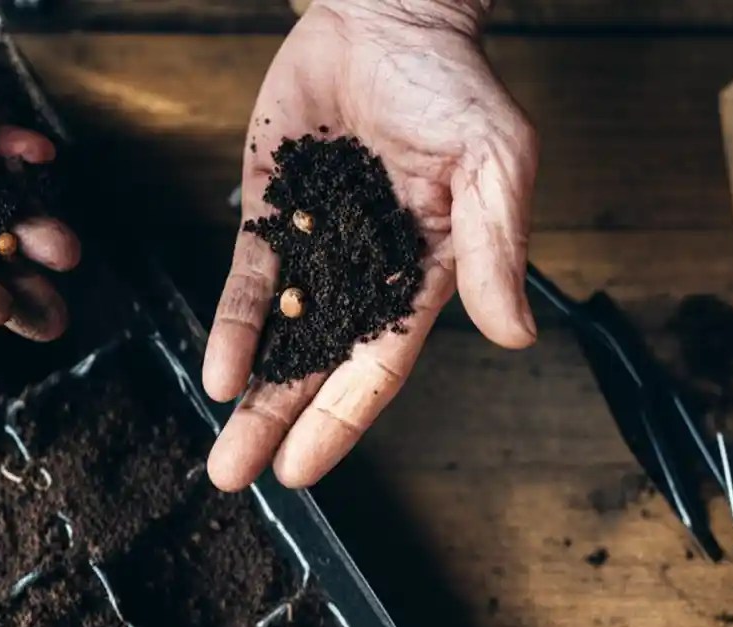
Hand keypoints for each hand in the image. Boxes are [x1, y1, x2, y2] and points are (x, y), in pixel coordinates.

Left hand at [203, 0, 538, 489]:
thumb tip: (516, 335)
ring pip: (278, 335)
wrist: (389, 13)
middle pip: (319, 365)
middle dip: (279, 423)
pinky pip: (250, 279)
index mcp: (423, 275)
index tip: (301, 469)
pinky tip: (216, 368)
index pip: (379, 365)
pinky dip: (233, 324)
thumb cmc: (454, 82)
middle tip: (237, 475)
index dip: (340, 419)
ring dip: (250, 391)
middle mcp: (365, 274)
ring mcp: (315, 246)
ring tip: (221, 450)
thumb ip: (497, 246)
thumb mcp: (493, 160)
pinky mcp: (271, 212)